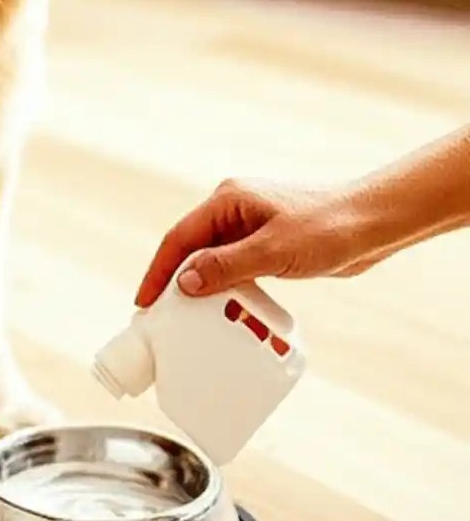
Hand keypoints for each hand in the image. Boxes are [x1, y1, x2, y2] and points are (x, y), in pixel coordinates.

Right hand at [134, 178, 384, 306]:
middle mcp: (234, 210)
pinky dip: (225, 288)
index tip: (144, 302)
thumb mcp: (274, 250)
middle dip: (173, 282)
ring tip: (188, 319)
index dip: (158, 271)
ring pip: (211, 260)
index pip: (179, 238)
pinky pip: (233, 267)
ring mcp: (250, 226)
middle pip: (190, 249)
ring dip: (200, 288)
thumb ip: (227, 265)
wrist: (376, 224)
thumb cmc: (331, 227)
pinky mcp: (266, 243)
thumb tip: (184, 281)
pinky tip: (225, 309)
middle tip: (160, 316)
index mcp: (228, 200)